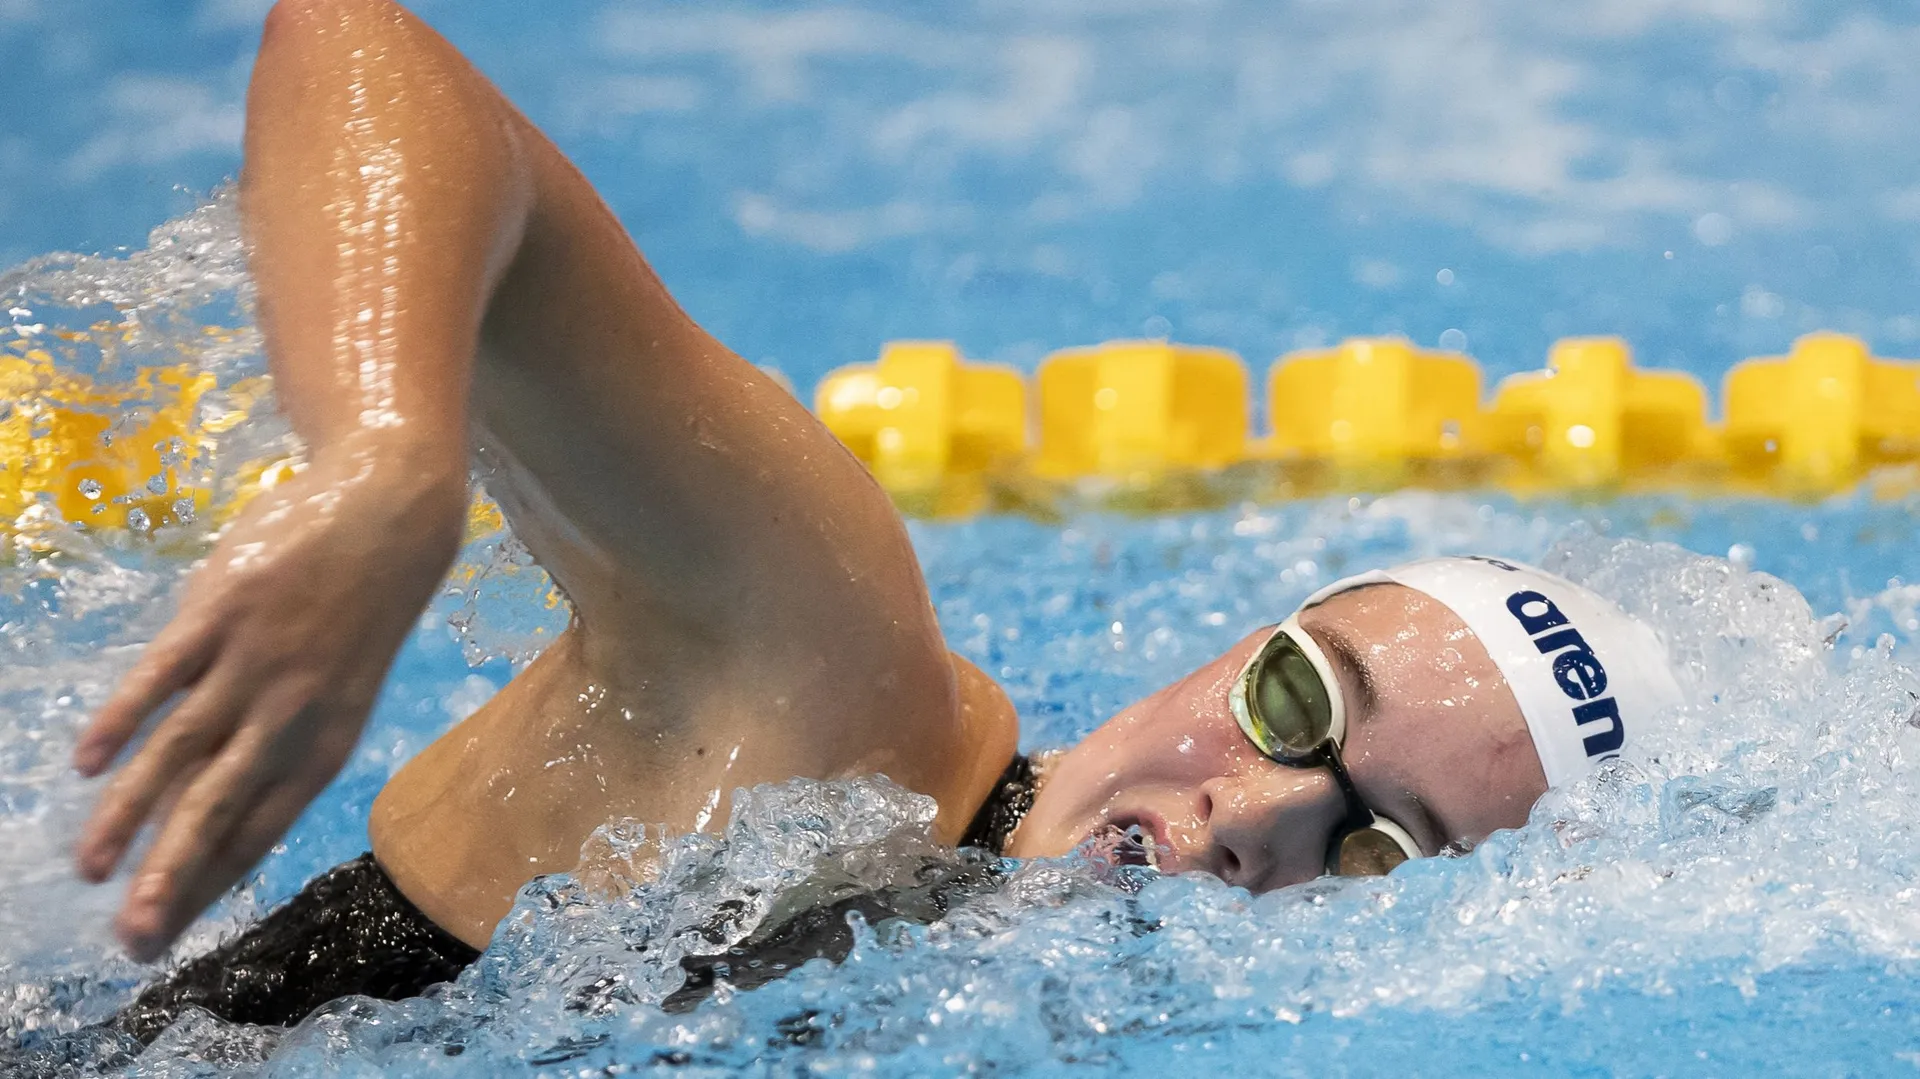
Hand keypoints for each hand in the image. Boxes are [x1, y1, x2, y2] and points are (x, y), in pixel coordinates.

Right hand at [73, 437, 465, 960]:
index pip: (261, 829)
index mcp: (327, 741)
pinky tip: (88, 765)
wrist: (390, 511)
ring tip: (91, 868)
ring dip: (133, 814)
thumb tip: (208, 788)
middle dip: (173, 878)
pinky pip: (164, 676)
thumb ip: (281, 735)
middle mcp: (292, 714)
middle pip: (220, 808)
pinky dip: (124, 720)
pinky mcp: (221, 612)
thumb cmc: (356, 605)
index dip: (211, 881)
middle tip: (130, 938)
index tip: (166, 933)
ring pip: (183, 752)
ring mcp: (255, 662)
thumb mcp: (337, 683)